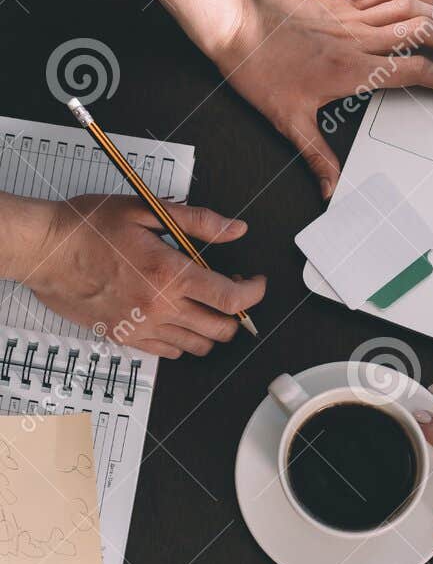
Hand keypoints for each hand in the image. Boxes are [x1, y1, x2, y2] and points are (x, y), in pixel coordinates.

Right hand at [26, 195, 265, 358]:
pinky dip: (183, 341)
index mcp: (169, 273)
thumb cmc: (88, 226)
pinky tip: (179, 319)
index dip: (254, 293)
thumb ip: (198, 222)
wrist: (45, 250)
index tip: (256, 283)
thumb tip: (236, 229)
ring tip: (208, 307)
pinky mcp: (125, 337)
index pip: (231, 298)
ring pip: (197, 346)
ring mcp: (142, 327)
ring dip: (212, 330)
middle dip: (238, 315)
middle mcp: (159, 307)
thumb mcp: (147, 210)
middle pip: (220, 330)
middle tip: (234, 295)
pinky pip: (168, 353)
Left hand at [210, 0, 432, 196]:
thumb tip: (329, 188)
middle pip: (424, 36)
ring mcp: (351, 18)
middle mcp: (359, 40)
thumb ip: (316, 155)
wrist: (232, 21)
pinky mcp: (340, 4)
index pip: (415, 72)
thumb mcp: (287, 119)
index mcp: (353, 70)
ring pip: (411, 10)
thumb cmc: (255, 65)